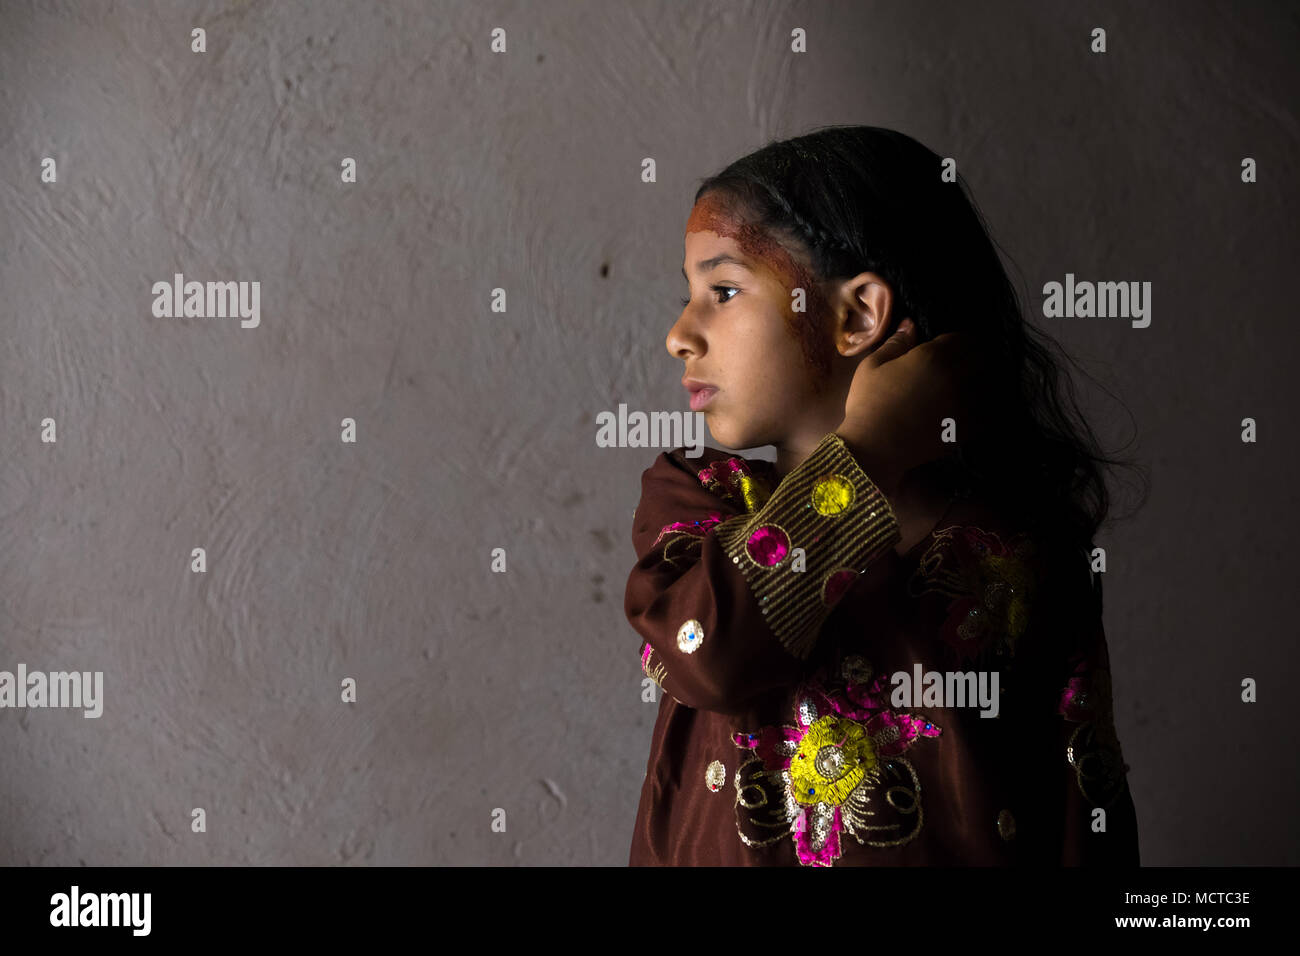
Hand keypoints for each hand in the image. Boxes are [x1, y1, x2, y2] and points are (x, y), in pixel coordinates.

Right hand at [835, 318, 985, 495]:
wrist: (874, 447)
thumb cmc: (868, 403)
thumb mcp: (873, 366)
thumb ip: (896, 343)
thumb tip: (910, 324)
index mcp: (933, 356)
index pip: (962, 339)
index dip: (958, 341)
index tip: (952, 346)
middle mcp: (956, 376)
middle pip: (983, 358)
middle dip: (977, 356)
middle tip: (969, 361)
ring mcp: (965, 404)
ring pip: (993, 384)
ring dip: (988, 380)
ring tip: (981, 382)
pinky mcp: (967, 428)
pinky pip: (991, 413)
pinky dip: (991, 407)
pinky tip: (982, 407)